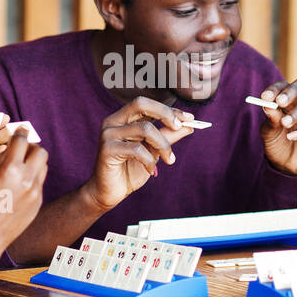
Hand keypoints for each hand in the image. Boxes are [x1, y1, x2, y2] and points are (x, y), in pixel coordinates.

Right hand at [0, 130, 49, 249]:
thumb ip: (0, 160)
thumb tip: (11, 148)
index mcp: (11, 170)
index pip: (22, 140)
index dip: (21, 133)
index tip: (21, 131)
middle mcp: (27, 179)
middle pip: (41, 151)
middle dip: (31, 148)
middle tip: (22, 151)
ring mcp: (36, 192)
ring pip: (43, 167)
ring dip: (34, 163)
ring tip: (20, 170)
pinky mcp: (39, 203)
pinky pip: (39, 184)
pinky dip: (32, 180)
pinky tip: (18, 189)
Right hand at [83, 97, 196, 211]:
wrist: (109, 193)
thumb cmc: (130, 170)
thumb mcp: (154, 151)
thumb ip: (168, 136)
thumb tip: (189, 125)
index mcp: (122, 118)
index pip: (146, 104)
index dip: (169, 110)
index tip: (189, 118)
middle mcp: (113, 121)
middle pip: (141, 104)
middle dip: (165, 114)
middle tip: (180, 128)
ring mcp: (108, 134)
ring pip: (144, 129)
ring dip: (163, 145)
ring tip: (169, 159)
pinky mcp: (106, 149)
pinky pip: (137, 149)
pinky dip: (150, 161)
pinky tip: (152, 171)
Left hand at [258, 77, 296, 174]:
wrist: (287, 165)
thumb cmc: (276, 143)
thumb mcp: (268, 132)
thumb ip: (270, 119)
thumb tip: (267, 105)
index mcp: (287, 98)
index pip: (284, 85)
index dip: (276, 89)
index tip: (266, 97)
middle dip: (292, 92)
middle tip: (281, 102)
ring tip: (285, 123)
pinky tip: (292, 136)